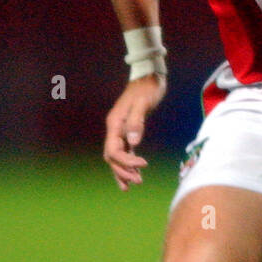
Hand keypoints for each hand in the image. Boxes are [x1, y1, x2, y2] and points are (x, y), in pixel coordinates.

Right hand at [103, 74, 165, 190]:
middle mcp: (114, 128)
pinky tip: (134, 172)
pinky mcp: (128, 130)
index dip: (126, 161)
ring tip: (133, 184)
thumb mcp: (143, 103)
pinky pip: (124, 151)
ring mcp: (120, 130)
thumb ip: (137, 122)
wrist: (149, 77)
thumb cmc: (148, 88)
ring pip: (116, 156)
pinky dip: (128, 163)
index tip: (143, 164)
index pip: (114, 150)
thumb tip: (132, 142)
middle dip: (123, 171)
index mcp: (115, 123)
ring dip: (123, 171)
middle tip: (138, 181)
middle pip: (112, 157)